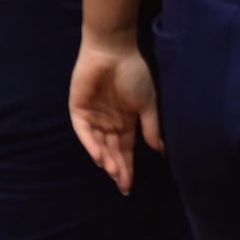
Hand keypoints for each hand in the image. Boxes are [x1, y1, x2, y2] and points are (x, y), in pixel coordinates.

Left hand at [68, 35, 160, 195]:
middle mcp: (108, 124)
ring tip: (114, 172)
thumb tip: (160, 150)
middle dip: (118, 169)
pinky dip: (91, 145)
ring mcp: (93, 119)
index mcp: (125, 122)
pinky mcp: (78, 112)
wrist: (113, 52)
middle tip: (122, 187)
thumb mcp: (147, 102)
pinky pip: (84, 133)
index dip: (128, 167)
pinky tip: (99, 156)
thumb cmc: (133, 74)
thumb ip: (151, 126)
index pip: (126, 150)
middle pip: (112, 151)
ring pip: (98, 145)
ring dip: (106, 159)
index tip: (130, 187)